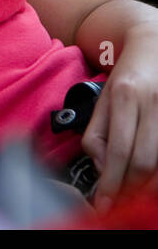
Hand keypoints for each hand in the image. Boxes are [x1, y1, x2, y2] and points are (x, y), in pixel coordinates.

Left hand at [81, 26, 157, 212]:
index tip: (102, 204)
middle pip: (144, 161)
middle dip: (130, 188)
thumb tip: (101, 168)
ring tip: (133, 192)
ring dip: (148, 184)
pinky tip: (150, 178)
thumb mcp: (102, 98)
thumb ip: (96, 132)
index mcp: (125, 95)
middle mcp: (152, 102)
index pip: (118, 151)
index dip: (111, 183)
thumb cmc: (126, 76)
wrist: (154, 44)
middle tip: (118, 201)